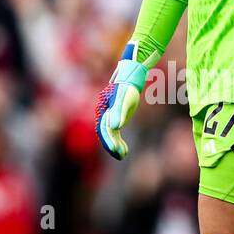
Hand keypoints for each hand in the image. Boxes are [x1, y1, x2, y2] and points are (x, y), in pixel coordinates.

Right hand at [95, 42, 149, 159]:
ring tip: (124, 155)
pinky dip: (119, 142)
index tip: (115, 150)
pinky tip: (125, 150)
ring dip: (116, 145)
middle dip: (112, 145)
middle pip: (105, 134)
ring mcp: (109, 116)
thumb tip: (115, 127)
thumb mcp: (125, 100)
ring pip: (110, 135)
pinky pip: (114, 133)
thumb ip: (119, 113)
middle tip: (120, 156)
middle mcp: (104, 114)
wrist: (130, 78)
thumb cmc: (128, 88)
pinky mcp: (115, 118)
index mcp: (104, 111)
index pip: (104, 129)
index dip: (108, 140)